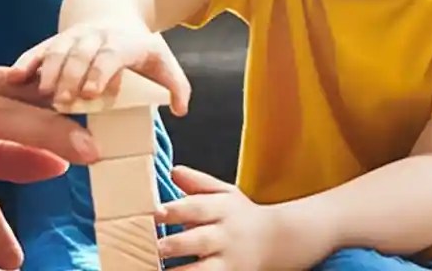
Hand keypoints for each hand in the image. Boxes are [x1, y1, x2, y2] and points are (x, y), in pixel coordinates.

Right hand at [7, 23, 190, 115]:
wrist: (111, 6)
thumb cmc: (136, 43)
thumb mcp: (160, 59)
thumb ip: (174, 84)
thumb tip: (180, 109)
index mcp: (122, 42)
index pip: (110, 56)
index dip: (101, 72)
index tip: (92, 92)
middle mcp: (95, 37)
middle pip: (80, 54)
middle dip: (70, 76)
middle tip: (61, 102)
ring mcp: (72, 37)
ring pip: (57, 51)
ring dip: (48, 72)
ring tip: (41, 95)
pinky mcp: (55, 41)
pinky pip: (38, 50)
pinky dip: (25, 62)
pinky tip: (13, 78)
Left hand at [157, 166, 278, 270]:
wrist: (275, 240)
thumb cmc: (240, 214)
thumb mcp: (225, 192)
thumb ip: (198, 182)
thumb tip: (173, 171)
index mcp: (222, 209)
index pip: (198, 207)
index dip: (177, 210)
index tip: (155, 212)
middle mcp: (225, 235)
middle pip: (201, 240)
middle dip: (178, 244)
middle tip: (157, 246)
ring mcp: (228, 260)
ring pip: (205, 268)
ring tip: (159, 268)